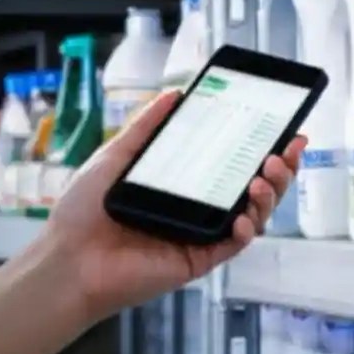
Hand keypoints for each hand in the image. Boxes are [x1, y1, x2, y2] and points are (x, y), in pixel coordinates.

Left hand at [40, 89, 306, 321]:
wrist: (68, 258)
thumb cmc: (84, 211)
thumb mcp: (116, 155)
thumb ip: (147, 127)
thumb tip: (174, 94)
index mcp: (185, 184)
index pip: (234, 164)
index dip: (264, 149)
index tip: (285, 132)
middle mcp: (199, 209)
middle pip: (254, 188)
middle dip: (278, 170)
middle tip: (284, 152)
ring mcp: (202, 234)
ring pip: (254, 215)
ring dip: (268, 195)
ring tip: (262, 177)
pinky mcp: (199, 259)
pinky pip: (234, 244)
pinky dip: (247, 229)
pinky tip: (243, 216)